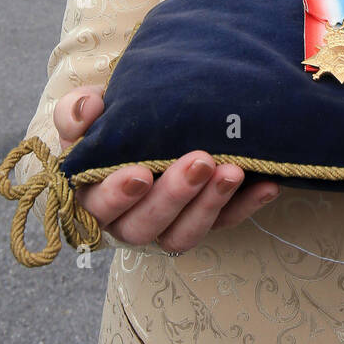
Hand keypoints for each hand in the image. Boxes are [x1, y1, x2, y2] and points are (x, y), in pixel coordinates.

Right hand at [53, 86, 278, 251]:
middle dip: (175, 196)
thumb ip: (76, 112)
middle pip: (147, 225)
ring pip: (185, 232)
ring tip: (233, 172)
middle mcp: (129, 220)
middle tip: (199, 161)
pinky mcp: (204, 220)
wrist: (142, 121)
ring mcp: (169, 223)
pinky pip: (226, 222)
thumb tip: (87, 111)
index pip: (99, 207)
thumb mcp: (87, 111)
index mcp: (92, 197)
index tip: (139, 173)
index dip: (117, 195)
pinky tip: (267, 184)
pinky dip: (247, 206)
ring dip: (210, 205)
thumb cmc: (109, 120)